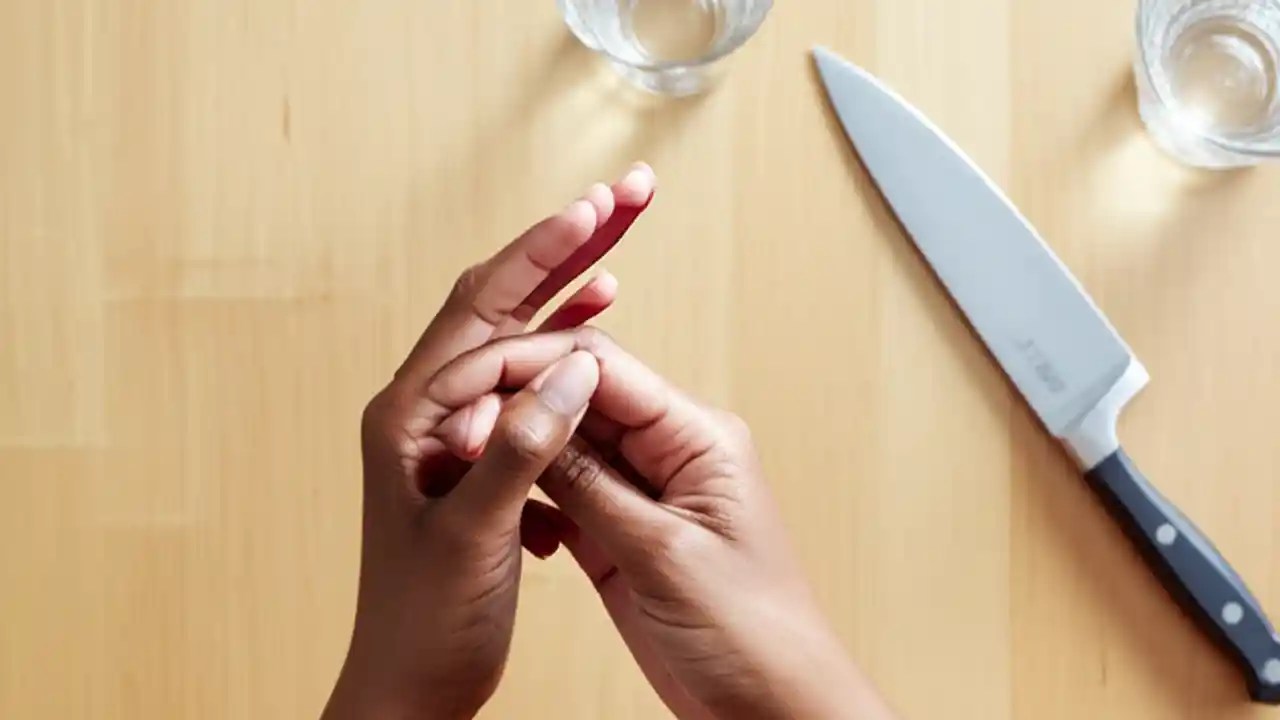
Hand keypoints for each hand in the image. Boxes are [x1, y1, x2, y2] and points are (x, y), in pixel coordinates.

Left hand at [322, 165, 655, 719]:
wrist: (410, 687)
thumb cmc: (423, 622)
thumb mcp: (471, 537)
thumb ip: (518, 451)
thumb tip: (571, 370)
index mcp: (410, 415)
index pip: (483, 308)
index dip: (546, 256)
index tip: (598, 212)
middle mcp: (425, 410)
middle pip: (500, 305)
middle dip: (563, 250)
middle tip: (620, 198)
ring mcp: (451, 432)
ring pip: (515, 343)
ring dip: (565, 298)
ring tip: (614, 256)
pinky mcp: (477, 459)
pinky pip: (524, 389)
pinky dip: (563, 361)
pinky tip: (595, 342)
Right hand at [428, 330, 896, 719]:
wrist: (771, 708)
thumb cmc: (750, 634)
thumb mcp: (663, 555)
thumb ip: (592, 484)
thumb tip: (530, 413)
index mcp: (697, 436)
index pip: (601, 368)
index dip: (530, 365)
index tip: (466, 380)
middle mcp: (668, 452)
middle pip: (575, 396)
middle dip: (511, 404)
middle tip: (448, 431)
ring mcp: (640, 493)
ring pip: (561, 444)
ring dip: (511, 448)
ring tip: (454, 460)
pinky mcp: (617, 535)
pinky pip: (560, 494)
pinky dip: (524, 495)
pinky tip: (491, 505)